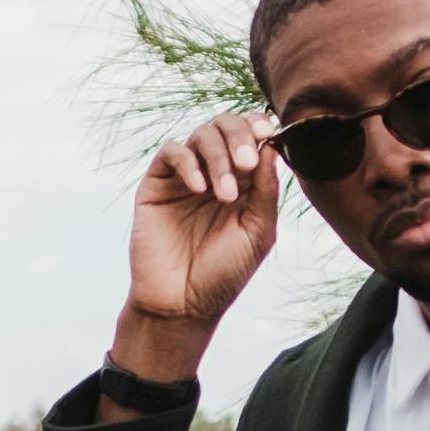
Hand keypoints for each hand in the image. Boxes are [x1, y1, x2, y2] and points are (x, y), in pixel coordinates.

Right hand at [116, 111, 283, 389]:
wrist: (182, 304)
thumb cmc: (223, 273)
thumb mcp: (257, 232)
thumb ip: (265, 191)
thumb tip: (272, 145)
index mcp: (243, 182)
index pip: (252, 138)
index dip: (259, 127)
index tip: (267, 133)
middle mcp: (215, 172)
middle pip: (226, 126)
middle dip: (240, 136)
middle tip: (246, 163)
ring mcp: (185, 177)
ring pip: (201, 134)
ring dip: (218, 157)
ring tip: (222, 195)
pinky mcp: (157, 185)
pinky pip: (171, 153)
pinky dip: (188, 163)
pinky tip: (199, 189)